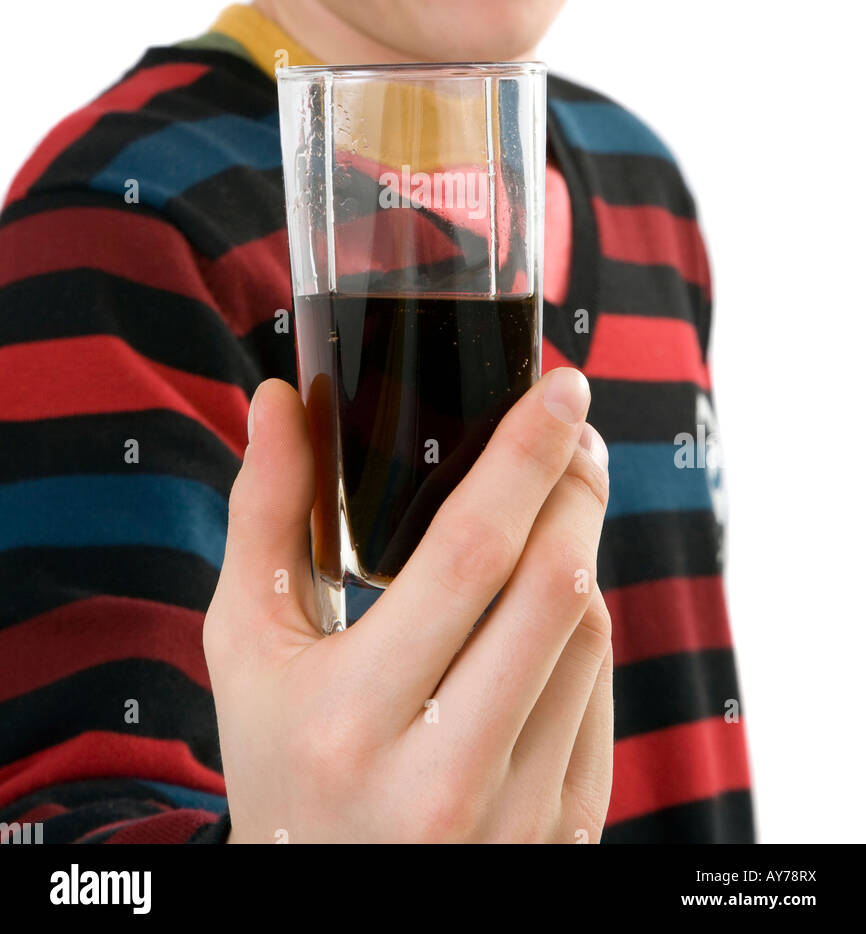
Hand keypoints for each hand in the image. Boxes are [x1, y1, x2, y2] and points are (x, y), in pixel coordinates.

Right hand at [205, 367, 611, 843]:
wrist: (327, 905)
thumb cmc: (282, 762)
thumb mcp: (250, 649)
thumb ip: (267, 517)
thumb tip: (281, 399)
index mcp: (352, 718)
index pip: (469, 555)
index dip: (524, 455)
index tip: (560, 387)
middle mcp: (443, 776)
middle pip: (556, 586)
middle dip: (576, 484)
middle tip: (571, 429)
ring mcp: (517, 815)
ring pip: (590, 634)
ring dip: (582, 548)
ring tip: (552, 507)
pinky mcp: (567, 832)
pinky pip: (602, 694)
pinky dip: (584, 626)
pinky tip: (550, 602)